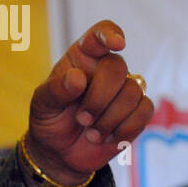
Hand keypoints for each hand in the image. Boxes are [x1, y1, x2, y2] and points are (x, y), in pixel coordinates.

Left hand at [25, 20, 153, 184]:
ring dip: (109, 118)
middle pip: (117, 68)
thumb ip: (56, 90)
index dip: (110, 34)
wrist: (60, 152)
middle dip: (99, 98)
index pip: (100, 34)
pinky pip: (144, 111)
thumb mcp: (42, 104)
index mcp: (82, 57)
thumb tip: (78, 78)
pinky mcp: (137, 112)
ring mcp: (124, 90)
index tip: (117, 43)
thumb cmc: (50, 120)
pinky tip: (107, 137)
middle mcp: (105, 69)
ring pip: (133, 92)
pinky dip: (124, 128)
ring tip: (91, 132)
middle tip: (82, 119)